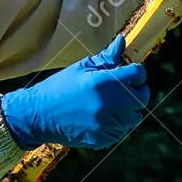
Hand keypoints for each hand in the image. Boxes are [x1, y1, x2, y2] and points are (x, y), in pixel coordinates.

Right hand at [1, 35, 148, 148]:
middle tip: (122, 88)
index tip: (126, 73)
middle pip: (142, 97)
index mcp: (106, 83)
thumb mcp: (82, 68)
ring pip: (134, 116)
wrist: (38, 115)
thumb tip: (122, 41)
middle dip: (136, 90)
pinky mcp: (104, 139)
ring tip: (109, 104)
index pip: (138, 74)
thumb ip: (106, 58)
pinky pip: (122, 131)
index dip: (135, 71)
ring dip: (127, 109)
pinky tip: (100, 117)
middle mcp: (111, 105)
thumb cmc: (60, 87)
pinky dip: (117, 124)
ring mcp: (108, 124)